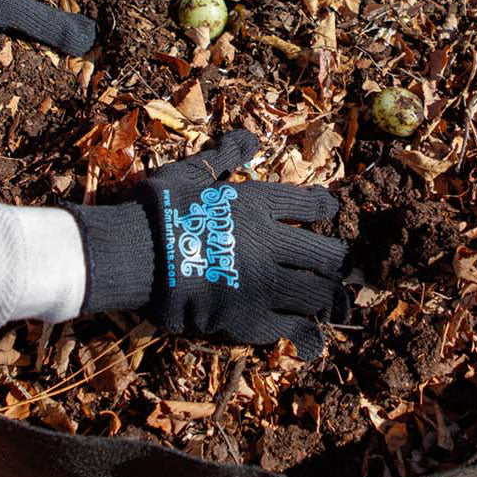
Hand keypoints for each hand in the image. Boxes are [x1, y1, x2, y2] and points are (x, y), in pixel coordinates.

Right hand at [68, 131, 348, 359]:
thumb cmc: (161, 207)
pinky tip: (311, 340)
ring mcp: (263, 284)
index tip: (331, 211)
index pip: (311, 206)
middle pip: (325, 255)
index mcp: (259, 205)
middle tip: (340, 264)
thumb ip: (226, 156)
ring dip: (327, 297)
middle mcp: (271, 244)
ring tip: (333, 301)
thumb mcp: (193, 170)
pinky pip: (289, 330)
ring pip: (316, 294)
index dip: (325, 208)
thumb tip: (251, 137)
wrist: (136, 254)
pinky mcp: (248, 319)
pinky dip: (303, 335)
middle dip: (336, 259)